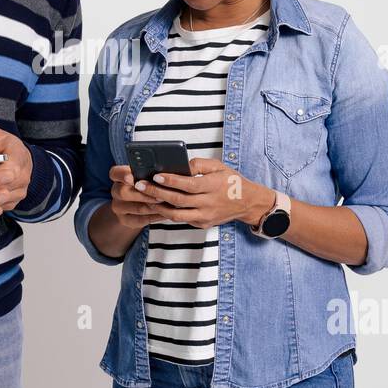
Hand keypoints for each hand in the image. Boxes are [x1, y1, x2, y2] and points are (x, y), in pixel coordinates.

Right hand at [108, 164, 170, 228]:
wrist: (137, 204)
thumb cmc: (146, 183)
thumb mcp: (146, 175)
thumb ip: (150, 173)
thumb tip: (162, 173)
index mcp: (118, 176)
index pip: (115, 173)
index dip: (122, 175)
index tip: (132, 178)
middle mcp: (115, 191)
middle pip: (124, 193)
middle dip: (144, 195)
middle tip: (160, 196)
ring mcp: (119, 207)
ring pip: (137, 208)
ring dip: (154, 207)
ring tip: (167, 205)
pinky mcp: (126, 220)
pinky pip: (141, 220)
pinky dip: (155, 216)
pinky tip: (165, 213)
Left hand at [130, 157, 274, 230]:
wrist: (248, 203)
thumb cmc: (231, 181)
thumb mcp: (219, 166)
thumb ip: (200, 164)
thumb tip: (181, 164)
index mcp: (213, 186)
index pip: (188, 184)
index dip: (171, 180)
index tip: (156, 175)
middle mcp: (208, 203)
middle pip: (177, 200)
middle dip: (156, 192)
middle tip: (140, 185)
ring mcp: (205, 216)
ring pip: (176, 214)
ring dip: (158, 206)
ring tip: (144, 197)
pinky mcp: (202, 224)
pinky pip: (181, 219)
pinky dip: (168, 212)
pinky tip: (157, 204)